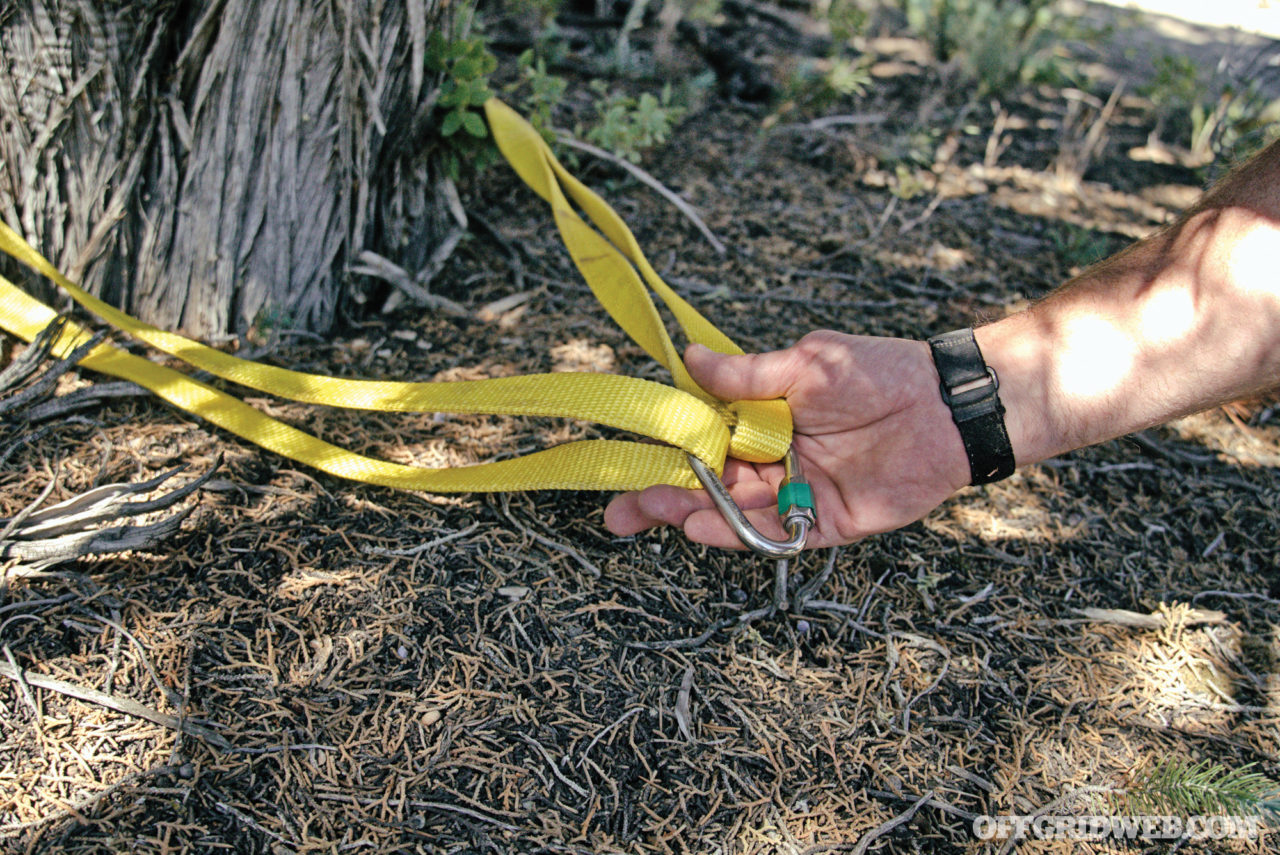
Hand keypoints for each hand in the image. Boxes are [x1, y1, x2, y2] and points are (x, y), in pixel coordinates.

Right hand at [604, 332, 973, 548]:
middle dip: (665, 495)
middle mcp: (775, 461)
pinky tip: (706, 524)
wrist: (948, 405)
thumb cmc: (880, 371)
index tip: (623, 459)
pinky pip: (778, 535)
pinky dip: (741, 533)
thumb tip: (687, 358)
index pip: (702, 440)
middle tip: (623, 510)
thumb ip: (746, 375)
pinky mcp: (828, 523)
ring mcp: (799, 494)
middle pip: (709, 484)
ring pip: (736, 511)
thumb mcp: (806, 364)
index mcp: (764, 421)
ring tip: (658, 511)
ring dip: (695, 513)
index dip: (663, 452)